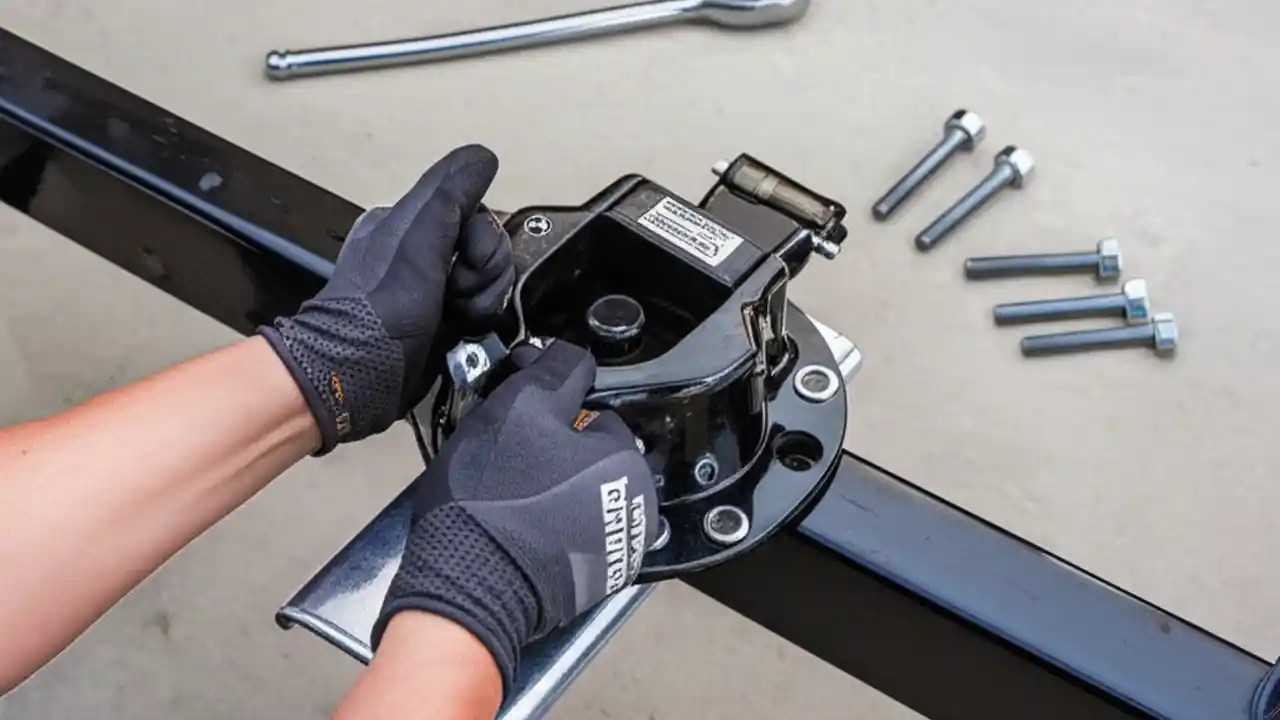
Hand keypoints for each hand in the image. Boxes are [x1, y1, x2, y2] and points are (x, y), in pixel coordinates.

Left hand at [260, 145, 514, 452]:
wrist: (361, 377)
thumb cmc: (381, 308)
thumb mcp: (416, 240)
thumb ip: (450, 195)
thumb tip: (483, 155)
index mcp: (407, 222)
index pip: (473, 208)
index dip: (482, 234)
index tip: (465, 257)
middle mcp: (422, 250)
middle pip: (487, 244)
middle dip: (486, 270)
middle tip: (459, 292)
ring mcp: (435, 288)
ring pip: (490, 276)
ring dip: (485, 297)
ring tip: (461, 315)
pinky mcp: (446, 320)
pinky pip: (483, 305)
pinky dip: (481, 316)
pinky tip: (464, 328)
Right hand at [373, 341, 657, 690]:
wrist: (467, 585)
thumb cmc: (491, 498)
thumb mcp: (518, 407)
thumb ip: (555, 371)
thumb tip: (572, 354)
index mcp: (627, 461)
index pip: (591, 413)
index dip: (548, 414)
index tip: (516, 428)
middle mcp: (636, 507)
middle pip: (586, 457)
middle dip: (551, 455)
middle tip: (506, 465)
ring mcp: (615, 550)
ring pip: (575, 497)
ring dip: (549, 493)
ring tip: (506, 501)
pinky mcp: (589, 583)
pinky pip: (566, 537)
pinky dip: (546, 532)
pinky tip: (514, 533)